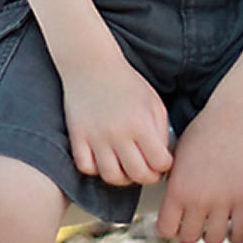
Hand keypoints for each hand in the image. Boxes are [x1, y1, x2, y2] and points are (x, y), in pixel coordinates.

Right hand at [62, 49, 172, 186]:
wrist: (92, 65)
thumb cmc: (126, 83)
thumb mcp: (153, 102)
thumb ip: (161, 131)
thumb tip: (162, 158)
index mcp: (141, 123)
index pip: (159, 163)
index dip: (165, 166)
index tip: (162, 162)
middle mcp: (118, 133)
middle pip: (137, 175)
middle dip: (147, 177)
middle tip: (148, 170)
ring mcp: (96, 137)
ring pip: (111, 177)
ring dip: (123, 178)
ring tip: (126, 167)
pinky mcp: (78, 136)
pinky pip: (86, 167)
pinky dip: (96, 169)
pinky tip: (104, 159)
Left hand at [157, 103, 242, 242]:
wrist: (234, 118)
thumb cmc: (203, 131)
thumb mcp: (178, 156)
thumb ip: (172, 183)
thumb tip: (170, 204)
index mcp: (176, 189)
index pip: (166, 230)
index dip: (169, 229)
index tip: (176, 223)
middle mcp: (197, 200)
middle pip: (188, 238)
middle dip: (190, 232)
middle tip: (195, 222)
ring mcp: (222, 202)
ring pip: (214, 240)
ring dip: (212, 234)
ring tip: (214, 223)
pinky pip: (239, 234)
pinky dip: (235, 234)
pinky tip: (233, 224)